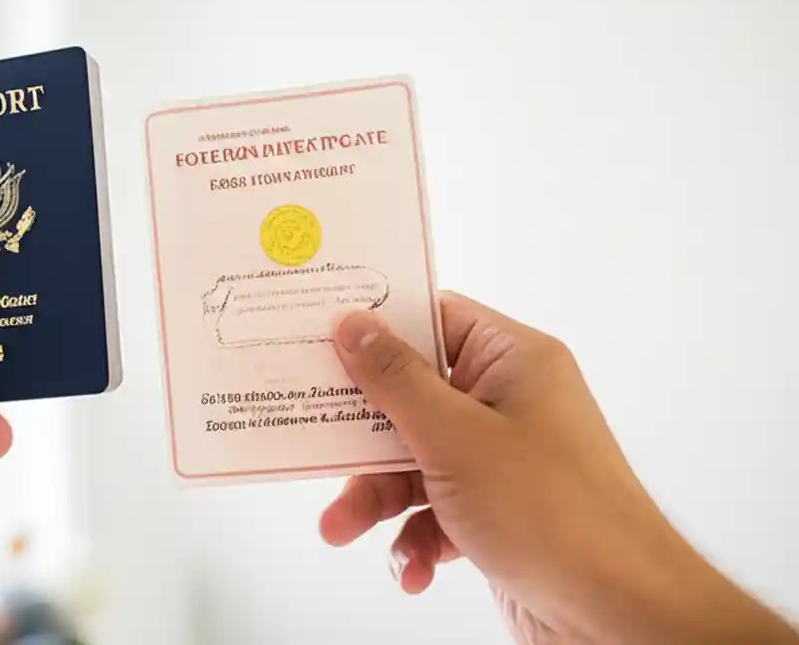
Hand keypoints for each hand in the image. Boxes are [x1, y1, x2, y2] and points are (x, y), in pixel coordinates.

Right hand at [319, 293, 797, 643]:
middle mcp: (510, 403)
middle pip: (411, 398)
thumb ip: (395, 379)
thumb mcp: (455, 438)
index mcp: (513, 361)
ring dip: (376, 499)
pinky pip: (436, 511)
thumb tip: (353, 323)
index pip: (434, 319)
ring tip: (342, 529)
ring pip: (414, 462)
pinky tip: (413, 567)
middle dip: (361, 439)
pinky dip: (416, 539)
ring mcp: (504, 460)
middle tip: (316, 449)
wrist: (619, 615)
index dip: (377, 328)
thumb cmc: (555, 514)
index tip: (321, 340)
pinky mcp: (498, 512)